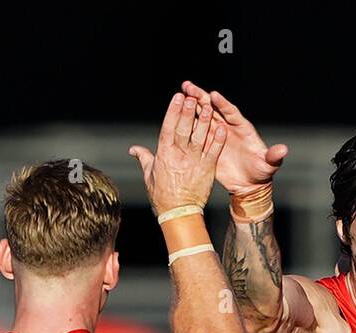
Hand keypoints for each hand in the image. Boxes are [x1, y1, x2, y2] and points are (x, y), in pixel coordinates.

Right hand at [128, 93, 226, 215]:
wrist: (179, 212)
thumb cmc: (163, 195)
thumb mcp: (149, 175)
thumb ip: (144, 158)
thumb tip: (133, 149)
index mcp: (164, 153)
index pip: (168, 127)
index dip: (173, 111)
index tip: (177, 97)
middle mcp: (179, 154)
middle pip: (184, 128)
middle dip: (188, 111)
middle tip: (192, 96)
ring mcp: (194, 161)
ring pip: (200, 136)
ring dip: (204, 120)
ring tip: (207, 106)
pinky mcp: (207, 168)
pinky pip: (214, 150)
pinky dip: (218, 139)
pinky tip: (222, 127)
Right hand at [181, 80, 286, 195]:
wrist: (249, 185)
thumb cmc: (261, 172)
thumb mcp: (269, 164)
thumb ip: (274, 156)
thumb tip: (284, 150)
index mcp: (243, 128)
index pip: (231, 112)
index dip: (223, 104)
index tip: (214, 95)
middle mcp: (228, 127)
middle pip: (214, 109)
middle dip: (202, 97)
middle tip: (188, 86)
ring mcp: (217, 135)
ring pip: (203, 117)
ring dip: (192, 106)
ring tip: (181, 93)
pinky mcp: (209, 145)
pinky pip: (197, 133)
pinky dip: (188, 124)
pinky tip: (177, 115)